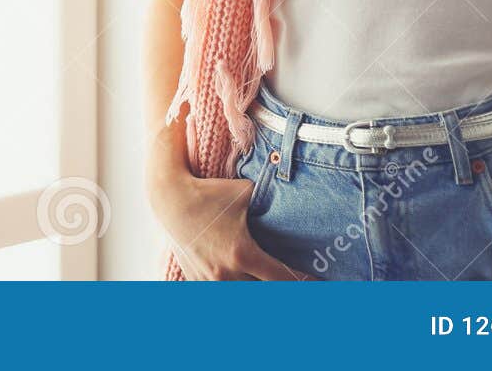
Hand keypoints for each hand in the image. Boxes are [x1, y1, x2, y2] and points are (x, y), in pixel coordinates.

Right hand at [149, 167, 316, 280]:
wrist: (170, 198)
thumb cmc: (211, 192)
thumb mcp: (246, 191)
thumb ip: (269, 200)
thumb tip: (294, 197)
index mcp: (243, 254)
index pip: (283, 280)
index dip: (305, 285)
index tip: (321, 286)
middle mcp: (227, 274)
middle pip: (265, 295)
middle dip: (283, 292)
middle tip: (298, 288)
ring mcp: (210, 281)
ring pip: (243, 300)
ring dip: (257, 294)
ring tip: (270, 287)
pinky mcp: (197, 282)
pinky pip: (221, 296)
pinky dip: (235, 292)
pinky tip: (245, 287)